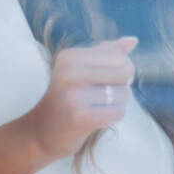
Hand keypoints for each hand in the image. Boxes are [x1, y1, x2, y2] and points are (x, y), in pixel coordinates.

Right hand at [24, 36, 138, 161]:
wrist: (40, 133)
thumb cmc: (66, 98)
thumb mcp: (80, 70)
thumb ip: (106, 53)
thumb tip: (133, 40)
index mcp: (69, 56)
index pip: (119, 55)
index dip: (122, 69)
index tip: (104, 80)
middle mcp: (69, 72)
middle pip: (125, 71)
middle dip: (122, 85)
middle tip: (101, 95)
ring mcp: (74, 95)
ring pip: (124, 93)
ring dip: (117, 103)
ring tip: (96, 107)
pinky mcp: (81, 117)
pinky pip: (118, 112)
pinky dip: (113, 117)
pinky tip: (96, 119)